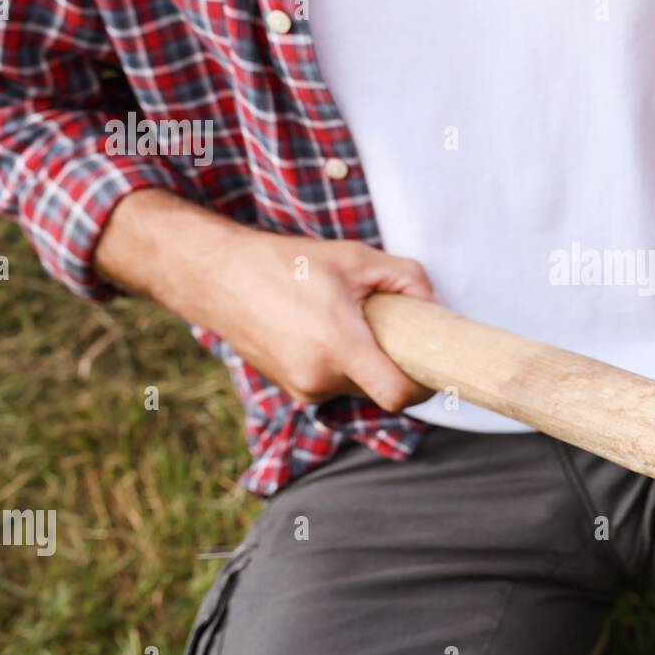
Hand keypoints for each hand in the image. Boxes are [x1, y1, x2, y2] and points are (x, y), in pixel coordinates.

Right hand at [94, 189, 433, 410]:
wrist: (218, 276)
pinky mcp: (291, 389)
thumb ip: (408, 280)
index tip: (433, 365)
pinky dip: (343, 364)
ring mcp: (302, 389)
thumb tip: (437, 307)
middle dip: (394, 363)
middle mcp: (318, 379)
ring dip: (367, 363)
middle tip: (395, 327)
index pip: (398, 396)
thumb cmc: (286, 263)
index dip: (424, 386)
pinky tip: (328, 331)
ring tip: (351, 322)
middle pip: (382, 389)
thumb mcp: (356, 258)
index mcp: (338, 347)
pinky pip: (335, 384)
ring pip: (358, 387)